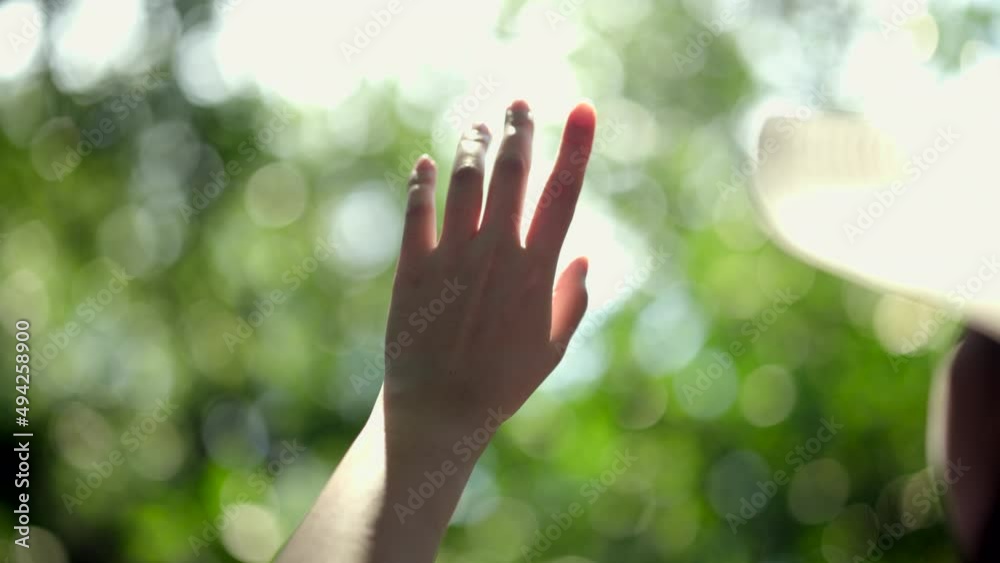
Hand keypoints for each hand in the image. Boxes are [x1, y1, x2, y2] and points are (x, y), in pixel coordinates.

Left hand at [279, 100, 596, 562]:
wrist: (441, 411)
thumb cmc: (504, 383)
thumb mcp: (553, 348)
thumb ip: (573, 300)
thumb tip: (581, 258)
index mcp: (537, 269)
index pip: (563, 193)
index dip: (577, 146)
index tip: (583, 109)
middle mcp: (496, 252)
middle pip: (512, 172)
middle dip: (519, 129)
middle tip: (519, 105)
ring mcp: (453, 256)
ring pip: (464, 181)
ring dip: (472, 146)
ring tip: (478, 127)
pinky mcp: (414, 266)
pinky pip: (417, 211)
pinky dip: (420, 181)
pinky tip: (424, 162)